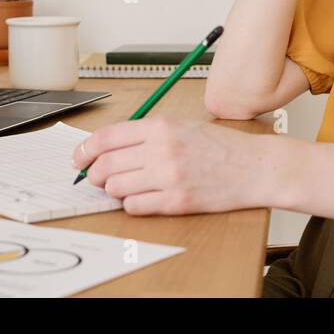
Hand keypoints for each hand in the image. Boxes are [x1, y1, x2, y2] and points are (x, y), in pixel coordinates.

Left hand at [72, 117, 279, 215]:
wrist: (254, 167)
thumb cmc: (220, 147)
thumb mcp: (181, 126)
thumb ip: (147, 134)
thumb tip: (108, 147)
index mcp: (161, 126)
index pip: (106, 137)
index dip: (85, 150)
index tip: (79, 159)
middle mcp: (161, 149)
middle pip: (105, 164)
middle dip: (95, 174)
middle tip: (97, 178)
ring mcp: (169, 176)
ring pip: (116, 187)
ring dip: (114, 190)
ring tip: (125, 187)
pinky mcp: (177, 201)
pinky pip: (135, 207)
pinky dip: (132, 204)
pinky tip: (142, 198)